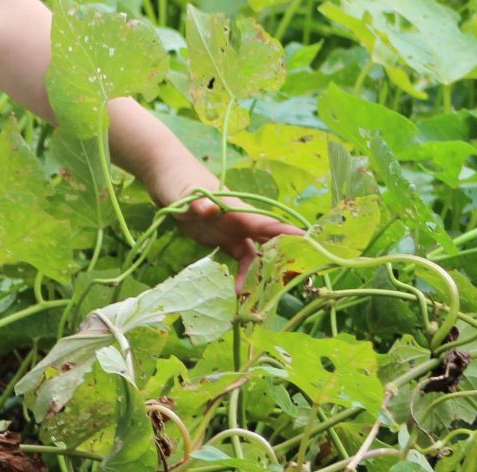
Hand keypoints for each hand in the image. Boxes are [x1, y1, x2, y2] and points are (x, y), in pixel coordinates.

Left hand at [171, 193, 303, 294]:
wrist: (166, 179)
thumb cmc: (179, 181)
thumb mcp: (185, 193)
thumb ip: (197, 203)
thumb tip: (209, 208)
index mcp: (237, 210)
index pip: (267, 223)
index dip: (288, 234)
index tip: (310, 245)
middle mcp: (240, 221)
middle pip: (268, 241)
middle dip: (281, 260)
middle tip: (290, 284)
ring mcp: (231, 231)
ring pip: (254, 255)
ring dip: (256, 274)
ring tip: (250, 298)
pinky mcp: (221, 239)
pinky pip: (237, 259)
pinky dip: (240, 274)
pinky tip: (235, 291)